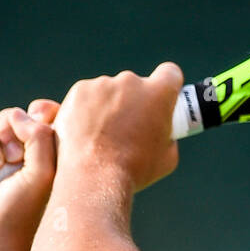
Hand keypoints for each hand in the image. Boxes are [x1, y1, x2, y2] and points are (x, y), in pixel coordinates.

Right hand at [0, 99, 60, 248]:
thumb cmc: (23, 211)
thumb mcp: (43, 173)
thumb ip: (40, 136)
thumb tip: (18, 114)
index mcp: (46, 156)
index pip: (44, 117)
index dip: (39, 112)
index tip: (37, 116)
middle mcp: (21, 155)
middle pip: (11, 118)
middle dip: (8, 132)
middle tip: (12, 160)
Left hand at [54, 63, 181, 192]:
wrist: (94, 177)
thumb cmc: (135, 170)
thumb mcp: (168, 157)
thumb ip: (168, 136)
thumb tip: (162, 133)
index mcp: (159, 93)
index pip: (170, 73)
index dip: (167, 85)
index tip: (162, 98)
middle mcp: (131, 81)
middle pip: (136, 85)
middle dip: (134, 102)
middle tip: (129, 128)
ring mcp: (103, 84)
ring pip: (110, 91)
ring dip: (110, 106)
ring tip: (103, 136)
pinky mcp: (79, 91)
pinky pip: (88, 96)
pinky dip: (88, 110)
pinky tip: (87, 133)